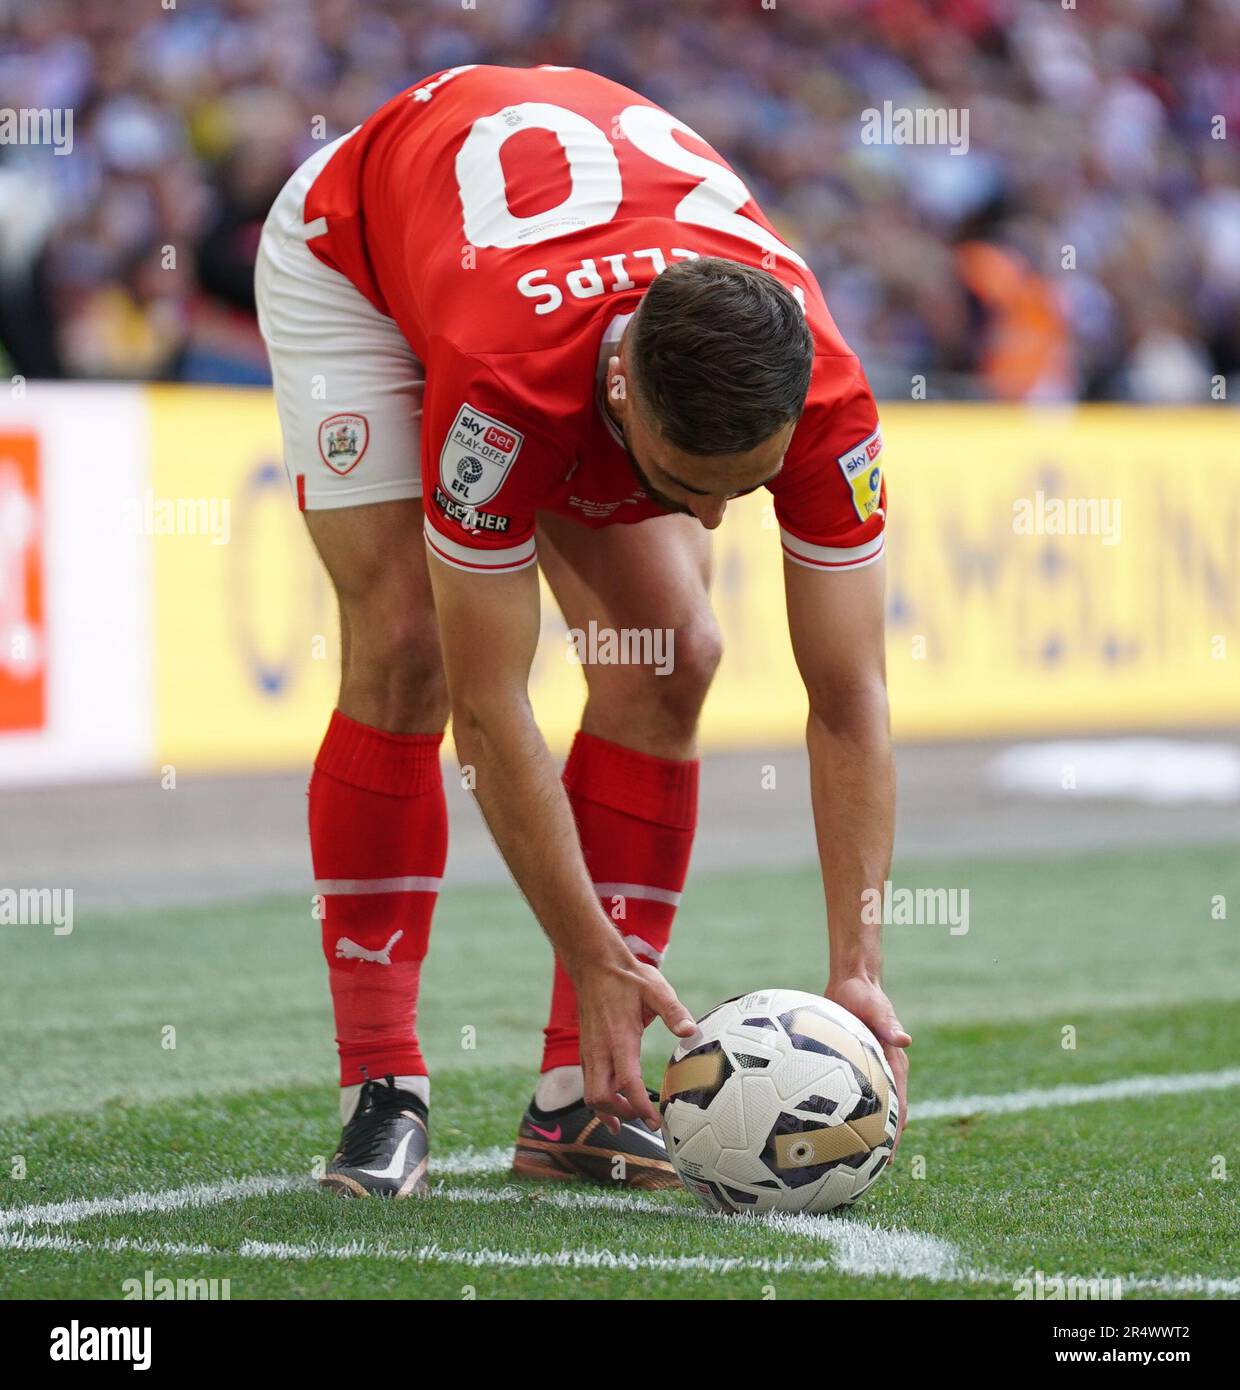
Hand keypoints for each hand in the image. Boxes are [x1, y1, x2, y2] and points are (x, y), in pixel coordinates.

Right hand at [575, 954, 696, 1132]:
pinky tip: (615, 1102)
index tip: (655, 1122)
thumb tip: (691, 1031)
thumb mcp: (655, 988)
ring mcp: (589, 1051)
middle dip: (621, 1114)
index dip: (640, 1108)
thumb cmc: (627, 977)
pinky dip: (600, 1099)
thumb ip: (673, 1011)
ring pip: (590, 1094)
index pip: (626, 1084)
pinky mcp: (585, 1050)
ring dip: (608, 1111)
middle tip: (644, 1120)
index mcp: (619, 1038)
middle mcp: (599, 1050)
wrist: (594, 964)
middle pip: (600, 1098)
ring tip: (630, 1119)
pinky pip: (588, 1083)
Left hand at [826, 976, 910, 1151]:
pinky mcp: (851, 1067)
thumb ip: (889, 1023)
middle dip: (878, 1143)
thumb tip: (905, 1039)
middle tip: (866, 1172)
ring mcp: (868, 1072)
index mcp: (895, 1066)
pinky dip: (839, 1111)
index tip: (886, 1158)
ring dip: (858, 1131)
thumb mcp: (878, 1008)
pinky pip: (845, 1094)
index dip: (894, 1134)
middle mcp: (885, 1073)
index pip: (898, 1108)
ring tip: (842, 1158)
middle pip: (884, 1116)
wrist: (853, 982)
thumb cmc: (867, 995)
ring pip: (865, 1110)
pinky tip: (817, 1123)